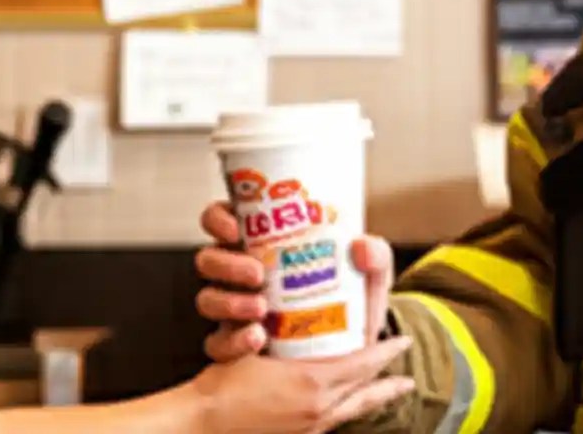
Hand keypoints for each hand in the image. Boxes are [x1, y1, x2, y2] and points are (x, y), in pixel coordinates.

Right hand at [191, 336, 414, 433]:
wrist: (206, 422)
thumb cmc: (224, 386)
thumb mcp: (257, 350)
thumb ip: (282, 339)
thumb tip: (293, 321)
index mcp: (312, 384)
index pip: (362, 366)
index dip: (385, 354)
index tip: (401, 342)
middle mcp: (318, 409)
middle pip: (364, 394)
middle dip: (386, 384)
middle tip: (405, 377)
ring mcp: (309, 427)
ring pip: (351, 410)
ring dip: (369, 399)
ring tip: (384, 393)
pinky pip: (332, 421)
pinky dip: (344, 410)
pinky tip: (339, 406)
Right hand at [195, 201, 395, 361]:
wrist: (350, 362)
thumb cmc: (352, 311)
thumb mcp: (367, 285)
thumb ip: (375, 260)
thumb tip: (362, 245)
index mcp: (262, 248)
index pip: (221, 220)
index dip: (218, 219)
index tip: (235, 228)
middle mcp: (240, 277)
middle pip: (207, 259)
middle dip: (226, 264)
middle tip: (257, 274)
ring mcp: (233, 312)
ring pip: (206, 299)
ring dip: (229, 303)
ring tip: (261, 311)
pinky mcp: (232, 346)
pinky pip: (216, 343)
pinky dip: (234, 342)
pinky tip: (257, 339)